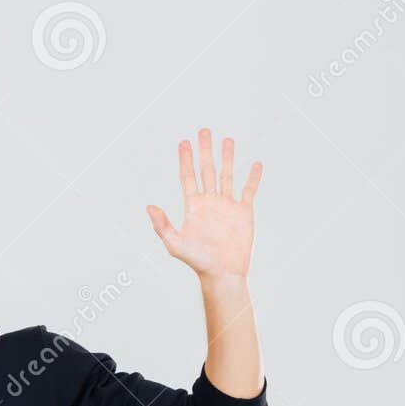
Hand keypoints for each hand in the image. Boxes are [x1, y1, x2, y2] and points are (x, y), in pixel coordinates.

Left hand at [146, 129, 260, 280]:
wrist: (223, 274)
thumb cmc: (198, 262)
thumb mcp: (175, 244)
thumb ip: (162, 225)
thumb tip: (149, 207)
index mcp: (194, 207)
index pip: (188, 177)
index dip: (186, 160)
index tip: (184, 142)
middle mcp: (210, 203)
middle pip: (207, 170)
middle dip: (205, 151)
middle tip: (204, 131)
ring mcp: (227, 206)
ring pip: (227, 175)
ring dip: (227, 158)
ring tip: (227, 140)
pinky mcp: (243, 212)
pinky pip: (249, 190)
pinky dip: (253, 177)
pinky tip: (255, 164)